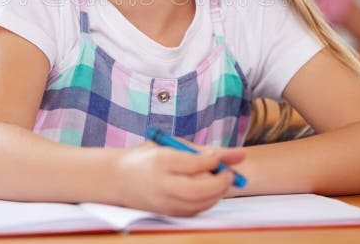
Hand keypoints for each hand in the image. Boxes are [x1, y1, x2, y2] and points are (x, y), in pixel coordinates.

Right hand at [115, 141, 244, 216]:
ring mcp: (162, 202)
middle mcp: (160, 184)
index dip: (213, 161)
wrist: (118, 178)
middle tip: (229, 174)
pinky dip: (206, 202)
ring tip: (220, 181)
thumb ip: (204, 151)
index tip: (221, 158)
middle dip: (220, 183)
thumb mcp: (172, 146)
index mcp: (160, 160)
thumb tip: (241, 155)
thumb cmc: (149, 157)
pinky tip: (208, 192)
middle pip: (198, 189)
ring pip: (199, 203)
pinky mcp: (166, 213)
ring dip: (216, 194)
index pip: (193, 164)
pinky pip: (194, 211)